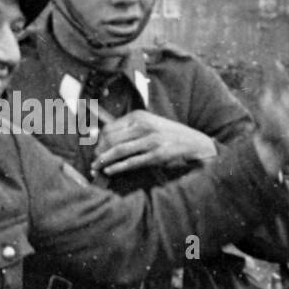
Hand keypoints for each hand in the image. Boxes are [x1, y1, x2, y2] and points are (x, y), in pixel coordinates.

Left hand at [91, 109, 215, 176]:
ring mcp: (151, 140)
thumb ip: (131, 130)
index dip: (98, 141)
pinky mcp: (157, 155)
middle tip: (93, 162)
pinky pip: (132, 162)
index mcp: (140, 116)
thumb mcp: (150, 125)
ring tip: (95, 168)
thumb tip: (105, 139)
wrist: (196, 144)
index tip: (94, 149)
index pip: (110, 128)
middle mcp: (144, 126)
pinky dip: (117, 167)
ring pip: (118, 150)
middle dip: (98, 152)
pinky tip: (108, 171)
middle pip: (111, 139)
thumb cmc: (169, 136)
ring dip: (103, 161)